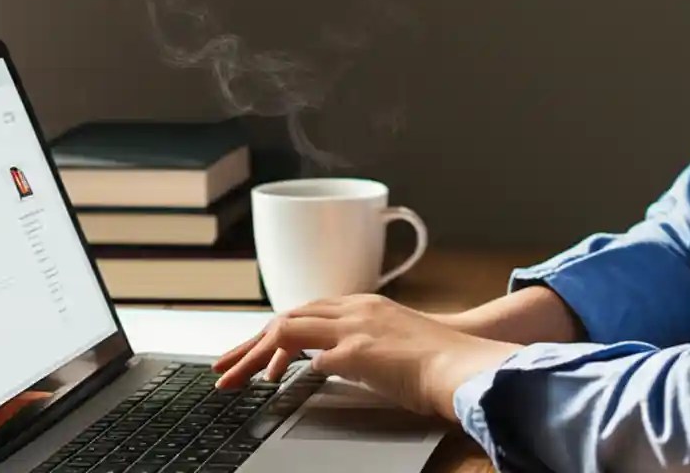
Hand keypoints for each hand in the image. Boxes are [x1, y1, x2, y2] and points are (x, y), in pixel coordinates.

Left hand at [212, 295, 520, 418]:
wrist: (466, 365)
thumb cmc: (438, 363)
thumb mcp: (392, 349)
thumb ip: (360, 350)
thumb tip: (329, 366)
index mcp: (364, 307)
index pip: (304, 313)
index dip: (271, 334)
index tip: (248, 354)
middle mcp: (356, 309)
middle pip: (288, 318)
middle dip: (249, 344)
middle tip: (223, 367)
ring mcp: (356, 327)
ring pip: (288, 329)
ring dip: (254, 354)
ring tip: (232, 378)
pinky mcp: (358, 349)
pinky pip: (307, 354)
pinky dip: (282, 365)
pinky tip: (269, 382)